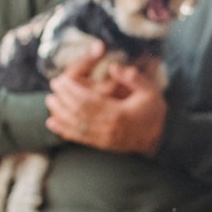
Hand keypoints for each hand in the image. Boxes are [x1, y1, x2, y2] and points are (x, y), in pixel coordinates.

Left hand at [45, 42, 167, 154]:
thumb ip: (133, 77)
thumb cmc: (154, 113)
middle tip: (54, 86)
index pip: (87, 100)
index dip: (72, 90)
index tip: (61, 80)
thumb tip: (113, 67)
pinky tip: (53, 123)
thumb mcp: (150, 91)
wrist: (160, 139)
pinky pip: (78, 138)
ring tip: (50, 101)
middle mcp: (107, 127)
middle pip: (78, 112)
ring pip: (75, 125)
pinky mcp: (101, 144)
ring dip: (60, 113)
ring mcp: (103, 138)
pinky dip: (63, 130)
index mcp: (117, 113)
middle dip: (63, 98)